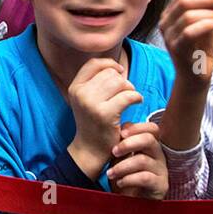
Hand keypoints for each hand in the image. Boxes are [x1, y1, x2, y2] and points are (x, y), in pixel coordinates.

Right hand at [66, 58, 143, 177]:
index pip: (93, 64)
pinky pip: (128, 95)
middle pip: (110, 73)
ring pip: (120, 82)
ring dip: (130, 89)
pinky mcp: (105, 114)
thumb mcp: (86, 100)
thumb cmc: (93, 123)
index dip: (110, 64)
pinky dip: (137, 97)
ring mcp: (91, 104)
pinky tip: (137, 102)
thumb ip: (95, 82)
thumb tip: (115, 66)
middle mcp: (80, 93)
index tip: (119, 72)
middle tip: (126, 93)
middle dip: (123, 81)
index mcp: (75, 88)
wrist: (90, 149)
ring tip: (130, 98)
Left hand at [106, 121, 167, 199]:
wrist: (130, 206)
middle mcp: (158, 156)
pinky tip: (120, 183)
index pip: (152, 129)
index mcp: (150, 147)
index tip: (120, 133)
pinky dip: (129, 179)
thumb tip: (119, 129)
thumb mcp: (120, 160)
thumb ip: (121, 145)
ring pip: (143, 160)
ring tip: (110, 173)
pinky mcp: (161, 186)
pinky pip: (145, 178)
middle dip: (128, 144)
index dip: (137, 127)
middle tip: (113, 152)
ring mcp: (161, 171)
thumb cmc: (125, 180)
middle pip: (149, 139)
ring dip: (122, 166)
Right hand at [159, 0, 212, 83]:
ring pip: (188, 15)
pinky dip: (207, 24)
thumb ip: (210, 5)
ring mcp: (169, 36)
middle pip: (184, 0)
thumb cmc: (202, 47)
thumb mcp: (207, 21)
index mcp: (170, 13)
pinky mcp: (176, 49)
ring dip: (210, 13)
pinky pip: (190, 32)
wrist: (196, 75)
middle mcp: (165, 23)